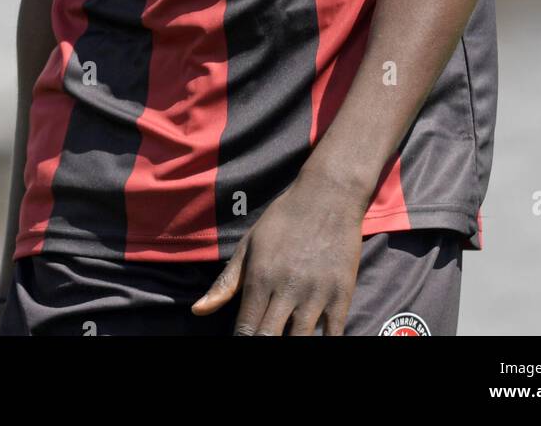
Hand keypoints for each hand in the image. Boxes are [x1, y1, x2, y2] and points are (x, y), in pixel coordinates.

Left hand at [190, 168, 365, 335]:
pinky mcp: (342, 294)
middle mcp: (287, 288)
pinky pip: (335, 335)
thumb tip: (197, 312)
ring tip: (285, 336)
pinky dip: (325, 343)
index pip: (245, 331)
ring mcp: (317, 293)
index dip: (241, 344)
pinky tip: (314, 339)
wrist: (328, 194)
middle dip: (262, 346)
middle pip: (269, 339)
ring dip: (292, 345)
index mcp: (260, 277)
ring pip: (301, 341)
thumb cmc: (284, 219)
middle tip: (261, 339)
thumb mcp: (250, 244)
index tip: (242, 344)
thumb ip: (225, 283)